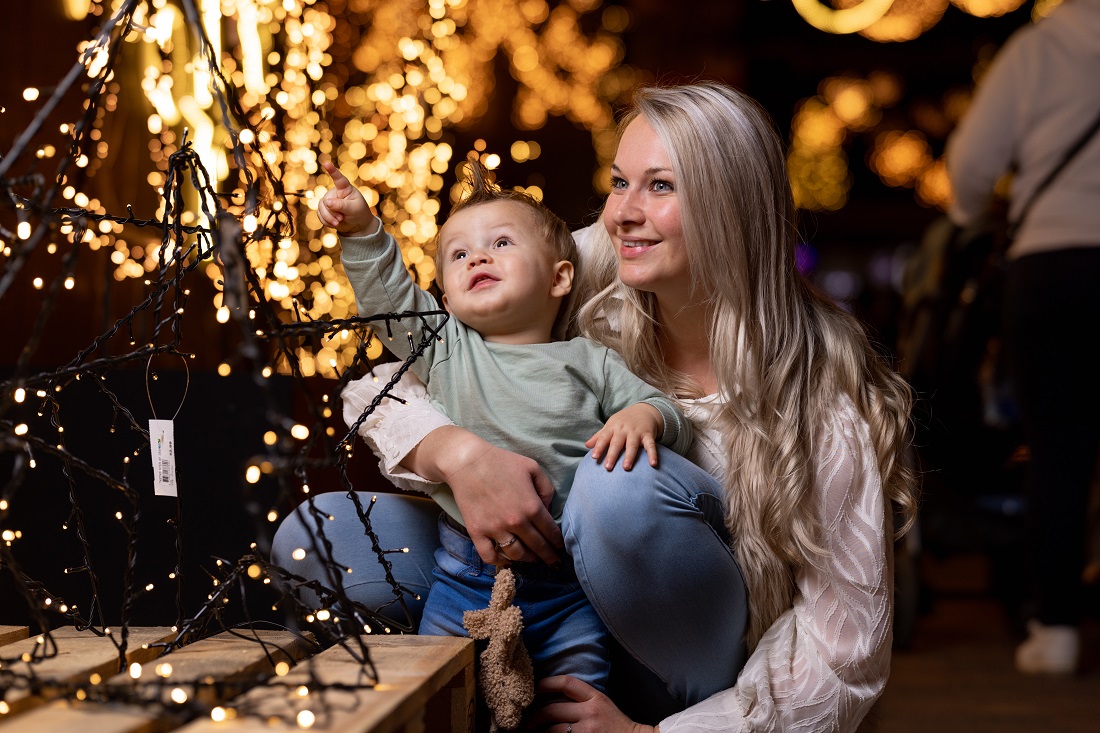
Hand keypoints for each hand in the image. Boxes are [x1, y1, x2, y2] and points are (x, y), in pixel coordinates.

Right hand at [318, 161, 376, 236]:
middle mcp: (335, 192)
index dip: (332, 171)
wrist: (357, 224)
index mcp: (345, 188)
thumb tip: (327, 202)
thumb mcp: (354, 209)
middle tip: (342, 218)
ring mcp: (328, 200)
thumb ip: (342, 205)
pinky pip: (319, 215)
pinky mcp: (324, 209)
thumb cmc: (359, 213)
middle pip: (326, 201)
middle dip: (333, 212)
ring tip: (339, 222)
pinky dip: (326, 222)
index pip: (339, 179)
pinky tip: (334, 224)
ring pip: (321, 208)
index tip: (327, 164)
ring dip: (329, 218)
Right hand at [404, 426, 563, 565]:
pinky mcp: (477, 532)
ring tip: (531, 558)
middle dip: (548, 556)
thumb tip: (548, 509)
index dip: (557, 543)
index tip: (560, 549)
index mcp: (532, 506)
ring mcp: (495, 529)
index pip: (551, 532)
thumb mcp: (532, 467)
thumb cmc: (501, 461)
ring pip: (516, 555)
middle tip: (553, 562)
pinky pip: (489, 556)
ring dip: (527, 559)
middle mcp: (516, 522)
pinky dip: (499, 562)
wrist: (467, 462)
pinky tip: (505, 560)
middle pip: (537, 547)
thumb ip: (546, 489)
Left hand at [529, 676, 656, 732]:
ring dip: (539, 732)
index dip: (546, 683)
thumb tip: (552, 696)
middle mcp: (590, 713)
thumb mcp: (602, 703)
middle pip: (552, 710)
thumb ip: (582, 698)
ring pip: (553, 731)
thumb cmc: (616, 724)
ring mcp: (587, 731)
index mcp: (595, 698)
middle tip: (525, 722)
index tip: (534, 688)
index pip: (566, 683)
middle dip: (534, 717)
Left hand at [584, 403, 661, 470]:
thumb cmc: (623, 422)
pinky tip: (653, 464)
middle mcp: (624, 429)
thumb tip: (586, 445)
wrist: (643, 410)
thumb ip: (599, 436)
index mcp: (613, 427)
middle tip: (608, 467)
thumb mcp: (610, 426)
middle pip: (617, 443)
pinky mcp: (648, 435)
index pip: (604, 438)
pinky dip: (653, 454)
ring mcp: (636, 432)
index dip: (598, 447)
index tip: (594, 457)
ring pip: (632, 445)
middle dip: (612, 455)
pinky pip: (651, 445)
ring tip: (626, 468)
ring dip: (630, 456)